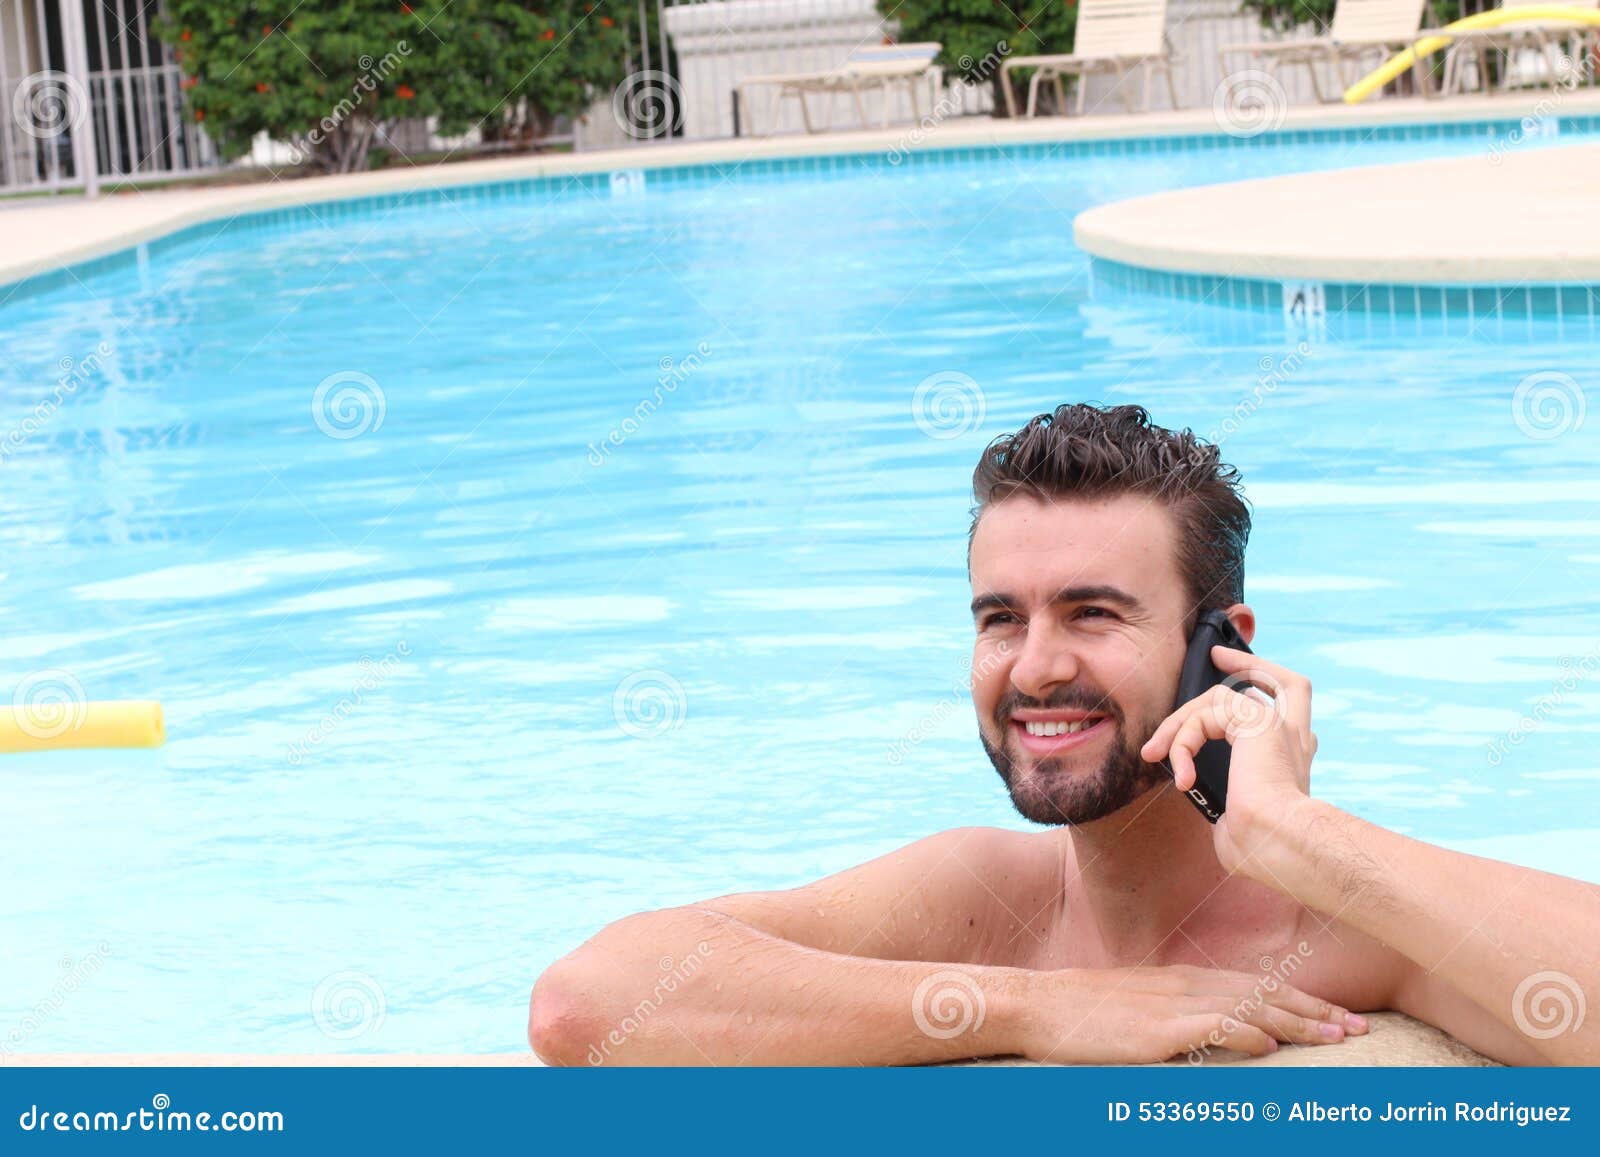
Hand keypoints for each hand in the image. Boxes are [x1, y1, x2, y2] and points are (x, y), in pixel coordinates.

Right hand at [1021, 965, 1365, 1063]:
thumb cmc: (1085, 1012)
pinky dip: (1242, 1031)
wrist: (1038, 1005)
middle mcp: (1187, 985)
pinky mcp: (1155, 1029)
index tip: (1338, 1016)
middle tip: (1358, 1026)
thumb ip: (1183, 1014)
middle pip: (1264, 993)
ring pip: (1248, 1008)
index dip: (1301, 1001)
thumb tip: (1227, 1030)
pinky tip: (1267, 1040)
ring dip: (1295, 1022)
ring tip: (1334, 1035)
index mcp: (1185, 979)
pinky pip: (1208, 1027)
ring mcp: (1172, 1005)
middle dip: (1314, 1011)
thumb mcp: (1141, 1006)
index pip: (1256, 985)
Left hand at [1139, 646, 1317, 876]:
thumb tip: (1203, 796)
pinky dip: (1183, 739)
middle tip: (1216, 657)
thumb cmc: (1262, 847)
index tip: (1239, 680)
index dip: (1267, 691)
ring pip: (1222, 698)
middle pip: (1284, 682)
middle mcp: (1296, 739)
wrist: (1279, 843)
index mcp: (1296, 762)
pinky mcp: (1258, 721)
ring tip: (1156, 750)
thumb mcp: (1237, 818)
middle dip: (1250, 665)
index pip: (1289, 714)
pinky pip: (1205, 714)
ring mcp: (1281, 727)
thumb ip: (1224, 798)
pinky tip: (1179, 770)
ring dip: (1181, 722)